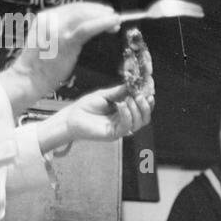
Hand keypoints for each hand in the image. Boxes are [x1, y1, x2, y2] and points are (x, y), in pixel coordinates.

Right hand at [4, 1, 121, 105]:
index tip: (104, 12)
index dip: (91, 8)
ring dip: (103, 16)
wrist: (28, 78)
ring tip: (116, 20)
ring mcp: (57, 29)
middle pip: (80, 8)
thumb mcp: (49, 41)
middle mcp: (50, 19)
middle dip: (99, 11)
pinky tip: (113, 23)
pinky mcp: (65, 41)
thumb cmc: (40, 65)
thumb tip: (84, 28)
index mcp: (45, 18)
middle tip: (113, 16)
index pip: (72, 8)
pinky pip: (87, 28)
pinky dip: (103, 23)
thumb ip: (63, 32)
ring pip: (85, 15)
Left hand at [36, 85, 151, 152]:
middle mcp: (124, 122)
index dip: (148, 103)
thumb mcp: (105, 95)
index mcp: (124, 113)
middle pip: (144, 118)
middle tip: (140, 96)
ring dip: (137, 110)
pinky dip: (126, 115)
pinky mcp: (113, 134)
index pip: (142, 110)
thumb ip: (119, 92)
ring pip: (138, 123)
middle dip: (145, 107)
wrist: (71, 117)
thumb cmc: (86, 106)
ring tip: (129, 100)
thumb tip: (133, 85)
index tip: (149, 93)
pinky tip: (120, 105)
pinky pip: (126, 126)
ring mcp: (120, 129)